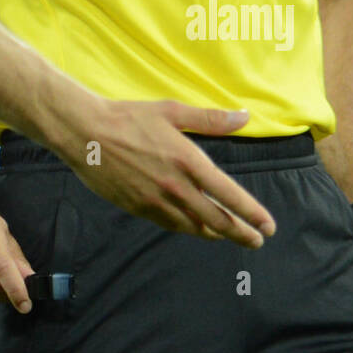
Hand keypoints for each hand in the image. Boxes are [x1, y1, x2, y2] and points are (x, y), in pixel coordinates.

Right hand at [63, 99, 276, 248]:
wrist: (85, 132)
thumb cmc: (129, 117)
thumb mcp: (172, 111)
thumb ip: (211, 119)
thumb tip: (245, 116)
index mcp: (188, 161)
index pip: (229, 195)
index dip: (252, 213)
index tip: (268, 227)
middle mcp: (175, 187)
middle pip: (216, 220)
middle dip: (240, 233)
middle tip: (256, 241)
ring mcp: (156, 201)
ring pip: (193, 227)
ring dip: (215, 234)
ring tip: (228, 236)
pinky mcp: (138, 208)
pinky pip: (169, 225)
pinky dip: (187, 228)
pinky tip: (194, 227)